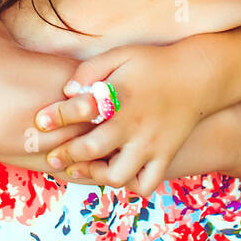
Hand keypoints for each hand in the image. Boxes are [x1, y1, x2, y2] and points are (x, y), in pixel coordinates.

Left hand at [31, 44, 200, 197]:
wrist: (200, 76)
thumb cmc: (154, 64)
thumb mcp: (122, 55)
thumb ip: (91, 69)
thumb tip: (66, 90)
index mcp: (121, 94)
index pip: (81, 108)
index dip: (56, 116)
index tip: (40, 121)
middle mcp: (135, 123)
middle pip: (93, 148)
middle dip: (66, 154)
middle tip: (53, 156)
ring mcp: (151, 144)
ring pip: (117, 175)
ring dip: (95, 175)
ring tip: (83, 168)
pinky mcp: (164, 156)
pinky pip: (145, 184)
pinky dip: (128, 185)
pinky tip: (117, 173)